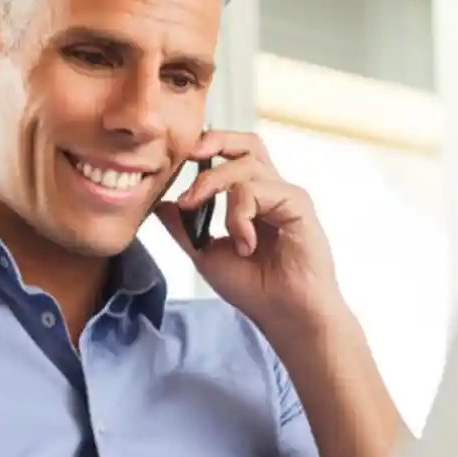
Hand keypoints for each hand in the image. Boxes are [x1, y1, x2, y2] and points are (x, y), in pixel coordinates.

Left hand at [155, 129, 345, 334]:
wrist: (285, 316)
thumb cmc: (254, 288)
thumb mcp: (205, 254)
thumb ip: (184, 227)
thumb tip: (160, 203)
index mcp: (252, 198)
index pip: (231, 156)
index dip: (205, 150)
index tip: (175, 164)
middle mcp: (271, 191)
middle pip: (247, 143)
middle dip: (215, 140)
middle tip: (188, 154)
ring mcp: (286, 195)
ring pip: (246, 164)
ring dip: (213, 185)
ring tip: (200, 214)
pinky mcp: (298, 204)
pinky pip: (258, 190)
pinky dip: (240, 215)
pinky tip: (244, 244)